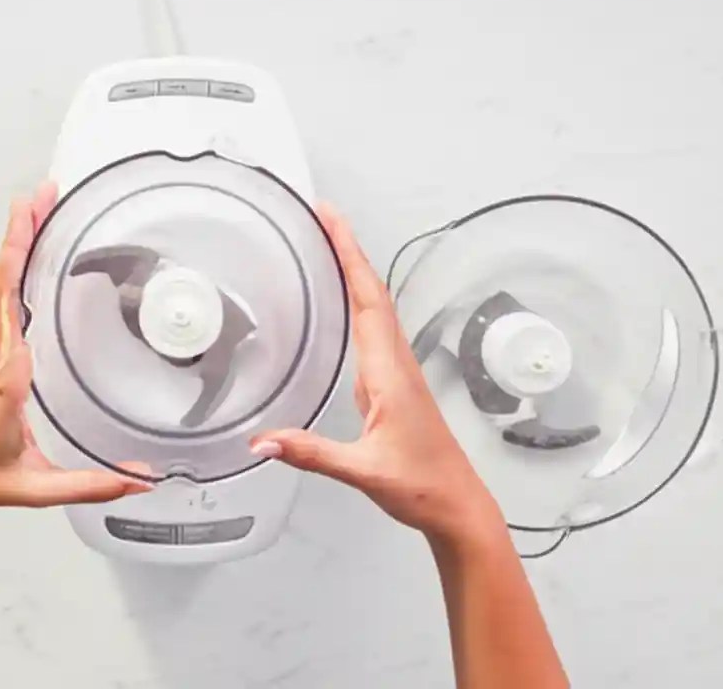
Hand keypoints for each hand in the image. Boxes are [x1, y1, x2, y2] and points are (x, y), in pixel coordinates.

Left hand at [0, 182, 151, 518]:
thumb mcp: (39, 487)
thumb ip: (93, 483)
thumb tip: (143, 481)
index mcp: (1, 378)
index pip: (11, 305)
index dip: (21, 258)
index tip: (40, 221)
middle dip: (19, 231)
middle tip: (42, 192)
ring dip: (9, 240)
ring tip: (32, 204)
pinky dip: (2, 264)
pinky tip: (16, 249)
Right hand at [250, 204, 502, 544]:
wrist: (458, 505)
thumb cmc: (424, 486)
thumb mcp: (363, 471)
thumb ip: (310, 453)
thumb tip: (264, 441)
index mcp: (390, 373)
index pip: (367, 298)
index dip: (348, 255)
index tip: (330, 219)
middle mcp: (395, 365)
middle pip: (371, 292)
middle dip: (347, 249)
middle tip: (322, 216)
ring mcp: (395, 373)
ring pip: (375, 308)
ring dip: (354, 272)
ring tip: (328, 246)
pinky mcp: (392, 386)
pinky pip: (373, 331)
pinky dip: (357, 304)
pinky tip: (343, 307)